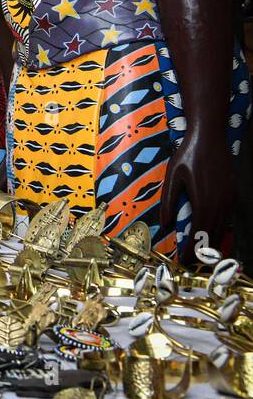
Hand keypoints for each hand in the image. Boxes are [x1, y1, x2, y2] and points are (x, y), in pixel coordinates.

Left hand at [158, 127, 235, 263]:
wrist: (210, 136)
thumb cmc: (187, 154)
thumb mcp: (172, 176)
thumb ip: (169, 201)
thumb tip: (165, 224)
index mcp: (203, 200)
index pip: (198, 232)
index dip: (192, 248)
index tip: (184, 260)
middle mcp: (220, 202)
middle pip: (212, 233)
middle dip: (202, 250)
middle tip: (191, 262)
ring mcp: (229, 198)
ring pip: (223, 227)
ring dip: (213, 242)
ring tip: (202, 254)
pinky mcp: (233, 193)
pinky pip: (228, 217)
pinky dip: (221, 229)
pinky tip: (214, 235)